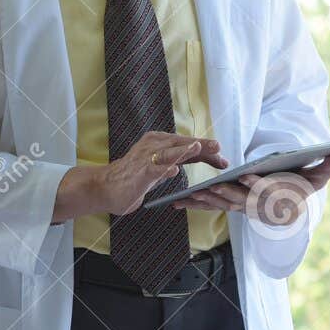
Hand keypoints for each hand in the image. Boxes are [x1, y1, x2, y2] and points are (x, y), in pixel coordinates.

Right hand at [92, 132, 227, 216]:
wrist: (105, 186)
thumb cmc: (135, 176)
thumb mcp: (161, 166)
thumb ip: (180, 160)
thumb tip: (209, 157)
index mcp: (160, 142)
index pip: (188, 144)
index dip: (207, 150)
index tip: (224, 161)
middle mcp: (153, 146)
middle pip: (181, 144)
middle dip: (201, 146)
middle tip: (218, 148)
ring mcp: (145, 158)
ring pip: (168, 152)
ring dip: (183, 150)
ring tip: (197, 148)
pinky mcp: (138, 172)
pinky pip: (153, 170)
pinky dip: (163, 169)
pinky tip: (173, 171)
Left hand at [170, 155, 329, 226]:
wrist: (289, 210)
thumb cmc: (301, 189)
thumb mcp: (316, 177)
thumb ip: (327, 166)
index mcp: (276, 196)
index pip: (267, 191)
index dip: (257, 185)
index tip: (247, 176)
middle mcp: (257, 205)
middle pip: (240, 200)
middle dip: (226, 193)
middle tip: (212, 186)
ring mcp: (241, 207)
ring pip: (221, 205)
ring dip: (205, 201)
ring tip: (188, 196)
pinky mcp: (228, 205)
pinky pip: (210, 206)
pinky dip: (194, 205)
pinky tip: (175, 203)